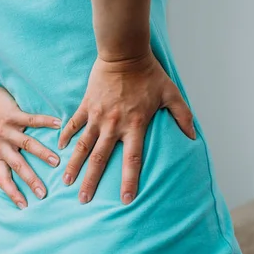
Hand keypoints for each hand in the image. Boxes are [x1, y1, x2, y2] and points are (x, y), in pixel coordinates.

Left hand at [0, 87, 60, 208]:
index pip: (4, 179)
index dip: (12, 193)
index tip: (25, 206)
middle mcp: (2, 146)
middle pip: (17, 165)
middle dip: (30, 180)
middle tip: (43, 192)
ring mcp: (8, 130)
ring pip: (26, 144)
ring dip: (41, 153)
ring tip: (56, 162)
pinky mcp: (14, 115)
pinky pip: (32, 120)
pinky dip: (45, 122)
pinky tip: (59, 125)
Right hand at [58, 51, 194, 204]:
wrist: (124, 53)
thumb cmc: (149, 73)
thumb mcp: (171, 93)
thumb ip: (183, 116)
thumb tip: (193, 137)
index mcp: (135, 125)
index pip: (132, 160)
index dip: (129, 182)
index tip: (126, 200)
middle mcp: (114, 125)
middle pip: (100, 159)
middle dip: (90, 181)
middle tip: (83, 200)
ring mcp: (97, 116)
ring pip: (82, 145)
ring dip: (73, 165)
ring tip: (65, 181)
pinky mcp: (86, 105)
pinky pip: (74, 124)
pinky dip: (66, 136)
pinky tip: (60, 148)